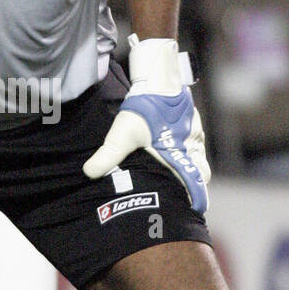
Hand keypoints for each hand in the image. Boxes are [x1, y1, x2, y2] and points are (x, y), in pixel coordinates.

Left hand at [83, 36, 210, 213]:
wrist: (157, 80)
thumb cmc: (143, 108)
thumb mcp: (123, 132)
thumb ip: (109, 154)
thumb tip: (88, 172)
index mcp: (181, 153)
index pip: (197, 181)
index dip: (197, 197)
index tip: (194, 209)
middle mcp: (193, 147)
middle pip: (200, 174)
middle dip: (193, 186)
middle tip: (181, 198)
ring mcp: (194, 137)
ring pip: (198, 161)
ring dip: (191, 171)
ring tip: (178, 184)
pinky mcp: (191, 129)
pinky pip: (194, 148)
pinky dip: (188, 157)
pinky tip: (174, 161)